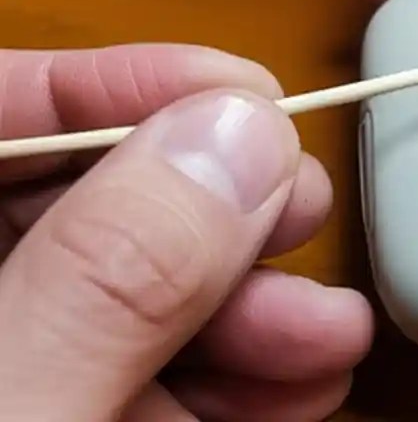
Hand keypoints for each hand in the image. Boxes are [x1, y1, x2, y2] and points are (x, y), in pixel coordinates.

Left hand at [0, 45, 372, 420]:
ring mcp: (26, 379)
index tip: (241, 92)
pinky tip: (302, 382)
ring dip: (255, 302)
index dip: (118, 85)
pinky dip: (244, 378)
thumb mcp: (27, 413)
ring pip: (142, 296)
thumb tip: (234, 138)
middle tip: (302, 208)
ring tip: (331, 329)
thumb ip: (113, 276)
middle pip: (91, 204)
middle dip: (218, 204)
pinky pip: (162, 382)